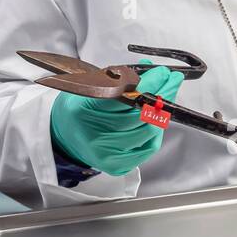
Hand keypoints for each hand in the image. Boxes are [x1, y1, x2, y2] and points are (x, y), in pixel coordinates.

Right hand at [49, 63, 184, 175]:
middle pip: (140, 117)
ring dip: (162, 111)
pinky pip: (148, 147)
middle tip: (171, 80)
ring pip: (148, 132)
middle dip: (161, 95)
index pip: (124, 97)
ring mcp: (108, 155)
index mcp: (82, 112)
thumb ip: (118, 80)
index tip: (161, 73)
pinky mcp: (118, 166)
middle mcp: (95, 138)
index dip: (148, 85)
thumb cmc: (79, 109)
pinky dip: (156, 130)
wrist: (65, 137)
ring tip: (167, 94)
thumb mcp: (89, 86)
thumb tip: (148, 70)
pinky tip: (158, 116)